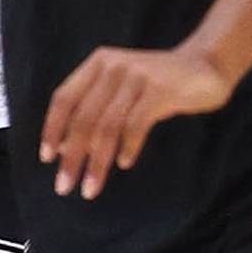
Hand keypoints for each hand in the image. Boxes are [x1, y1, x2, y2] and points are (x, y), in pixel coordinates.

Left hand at [41, 45, 231, 200]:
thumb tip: (65, 150)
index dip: (52, 129)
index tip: (47, 159)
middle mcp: (113, 67)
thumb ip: (95, 113)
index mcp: (97, 65)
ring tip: (91, 187)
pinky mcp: (160, 89)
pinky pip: (136, 124)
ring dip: (96, 162)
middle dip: (72, 156)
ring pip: (107, 126)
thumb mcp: (121, 92)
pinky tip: (124, 163)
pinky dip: (127, 147)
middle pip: (83, 118)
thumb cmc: (156, 85)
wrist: (204, 65)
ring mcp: (136, 76)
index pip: (64, 98)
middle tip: (64, 186)